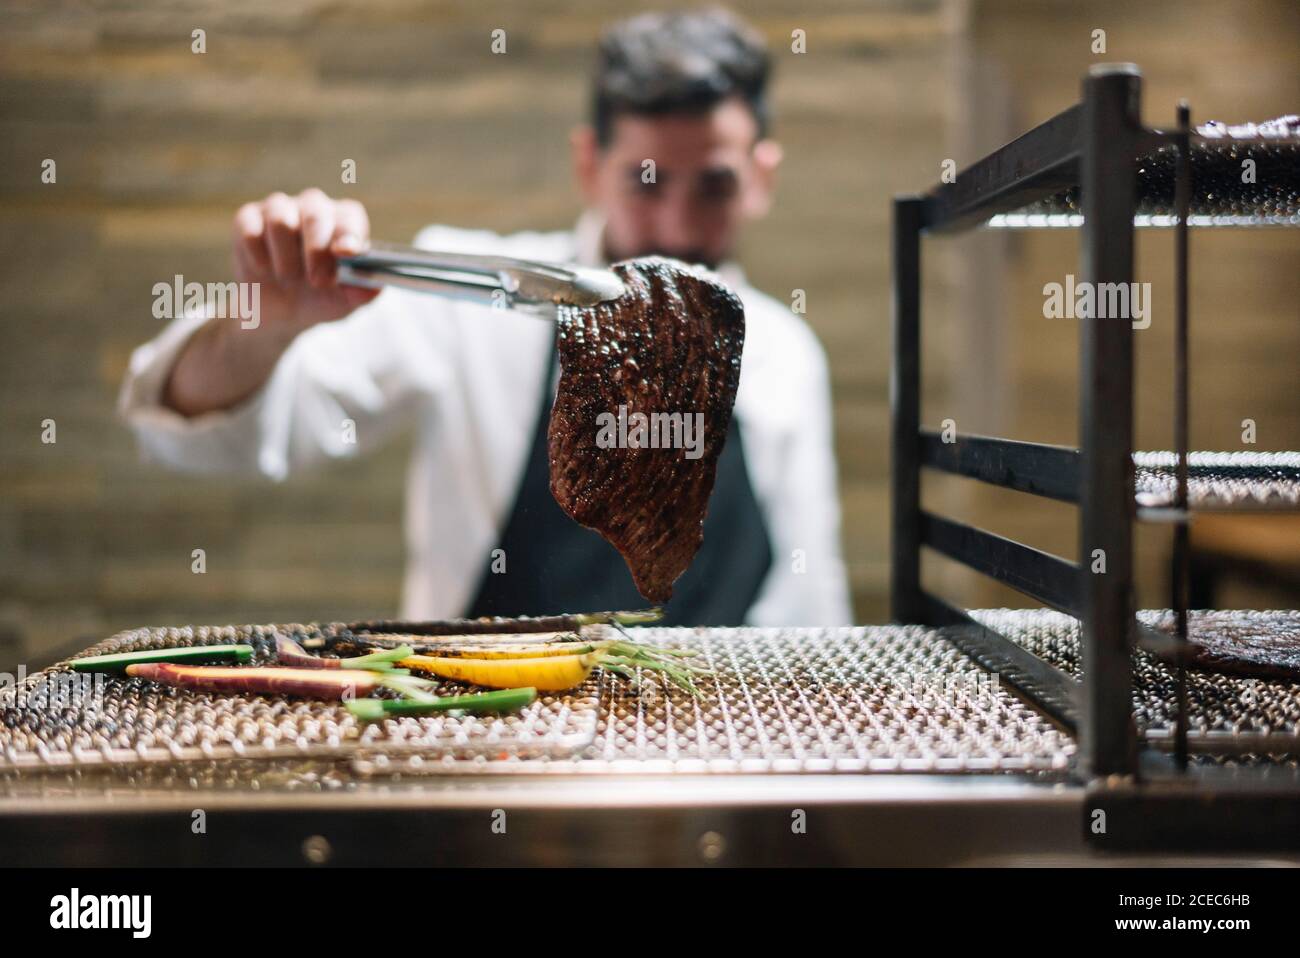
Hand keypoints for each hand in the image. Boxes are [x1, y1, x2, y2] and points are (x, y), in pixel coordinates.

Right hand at [232, 188, 379, 336]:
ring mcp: (279, 209)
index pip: (350, 217)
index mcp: (344, 222)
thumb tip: (373, 289)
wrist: (280, 312)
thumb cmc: (321, 298)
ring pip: (280, 220)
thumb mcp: (345, 302)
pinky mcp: (248, 219)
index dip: (349, 232)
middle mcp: (314, 208)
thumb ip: (362, 293)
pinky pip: (250, 230)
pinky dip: (258, 256)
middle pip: (315, 213)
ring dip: (286, 258)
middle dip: (316, 250)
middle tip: (317, 281)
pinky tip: (264, 270)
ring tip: (289, 278)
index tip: (346, 252)